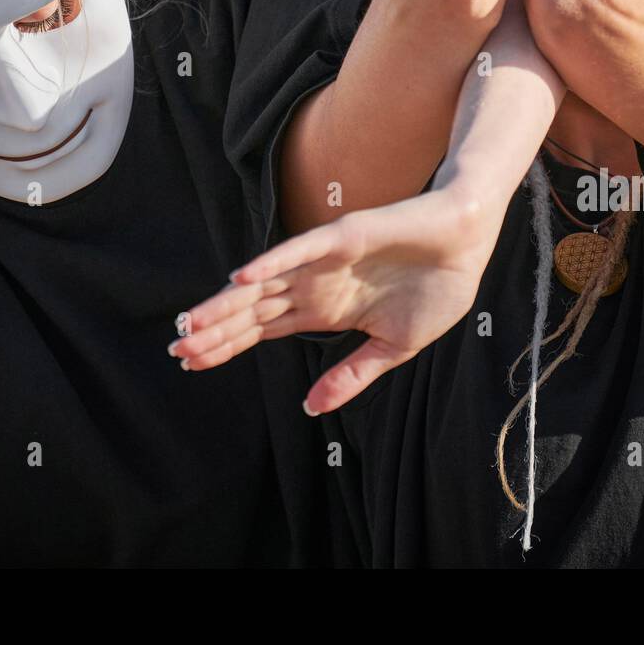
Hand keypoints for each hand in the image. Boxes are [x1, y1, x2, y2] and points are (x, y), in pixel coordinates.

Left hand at [169, 187, 503, 412]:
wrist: (469, 244)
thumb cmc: (437, 287)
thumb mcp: (394, 348)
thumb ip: (352, 375)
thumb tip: (311, 408)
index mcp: (325, 310)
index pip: (263, 331)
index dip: (226, 346)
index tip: (190, 364)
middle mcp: (315, 284)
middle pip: (252, 311)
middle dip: (214, 331)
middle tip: (174, 350)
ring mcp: (325, 260)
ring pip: (265, 283)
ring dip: (228, 301)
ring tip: (190, 322)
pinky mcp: (344, 236)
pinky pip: (300, 250)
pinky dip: (271, 261)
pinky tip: (242, 276)